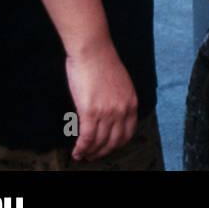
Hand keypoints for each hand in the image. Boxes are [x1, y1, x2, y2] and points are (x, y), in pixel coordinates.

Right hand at [65, 39, 137, 161]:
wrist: (93, 50)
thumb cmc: (102, 62)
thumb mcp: (120, 83)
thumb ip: (118, 99)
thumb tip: (109, 114)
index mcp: (132, 102)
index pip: (128, 132)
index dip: (117, 144)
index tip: (109, 148)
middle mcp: (122, 109)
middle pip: (114, 141)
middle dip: (103, 152)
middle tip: (94, 157)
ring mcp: (107, 112)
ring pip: (99, 142)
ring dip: (90, 153)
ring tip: (83, 156)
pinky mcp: (90, 111)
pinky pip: (86, 138)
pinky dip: (81, 148)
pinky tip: (76, 152)